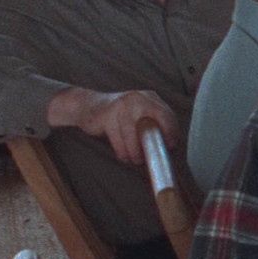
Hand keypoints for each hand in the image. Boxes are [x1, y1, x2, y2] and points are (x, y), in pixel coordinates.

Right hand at [48, 86, 177, 163]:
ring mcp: (120, 106)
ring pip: (132, 134)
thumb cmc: (118, 116)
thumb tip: (168, 149)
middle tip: (152, 157)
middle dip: (152, 144)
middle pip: (150, 124)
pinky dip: (122, 151)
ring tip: (135, 160)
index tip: (171, 146)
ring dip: (134, 152)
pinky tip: (124, 156)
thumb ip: (153, 126)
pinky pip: (117, 138)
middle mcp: (136, 99)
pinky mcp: (106, 115)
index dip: (171, 131)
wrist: (86, 105)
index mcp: (148, 98)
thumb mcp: (138, 115)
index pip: (166, 114)